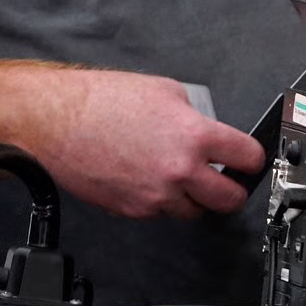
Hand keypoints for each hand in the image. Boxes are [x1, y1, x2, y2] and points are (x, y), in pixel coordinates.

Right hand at [7, 68, 264, 218]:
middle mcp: (179, 170)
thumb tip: (209, 131)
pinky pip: (159, 213)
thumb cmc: (100, 101)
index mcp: (195, 136)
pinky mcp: (131, 209)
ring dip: (194, 199)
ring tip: (182, 180)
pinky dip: (161, 202)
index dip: (252, 159)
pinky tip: (150, 181)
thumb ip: (196, 116)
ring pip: (194, 212)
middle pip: (230, 199)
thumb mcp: (165, 91)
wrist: (52, 119)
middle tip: (227, 182)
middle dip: (232, 191)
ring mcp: (155, 194)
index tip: (249, 161)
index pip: (249, 158)